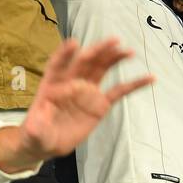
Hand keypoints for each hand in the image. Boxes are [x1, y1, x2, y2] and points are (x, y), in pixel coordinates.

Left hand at [2, 39, 153, 168]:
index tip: (74, 43)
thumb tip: (38, 122)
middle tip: (114, 40)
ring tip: (129, 51)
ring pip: (102, 70)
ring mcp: (86, 91)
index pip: (57, 65)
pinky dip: (134, 84)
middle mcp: (70, 83)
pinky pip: (119, 91)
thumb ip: (36, 127)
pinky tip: (150, 77)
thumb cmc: (36, 133)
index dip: (64, 54)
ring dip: (114, 59)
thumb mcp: (33, 133)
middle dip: (98, 50)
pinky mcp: (99, 104)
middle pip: (84, 62)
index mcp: (51, 84)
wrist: (47, 142)